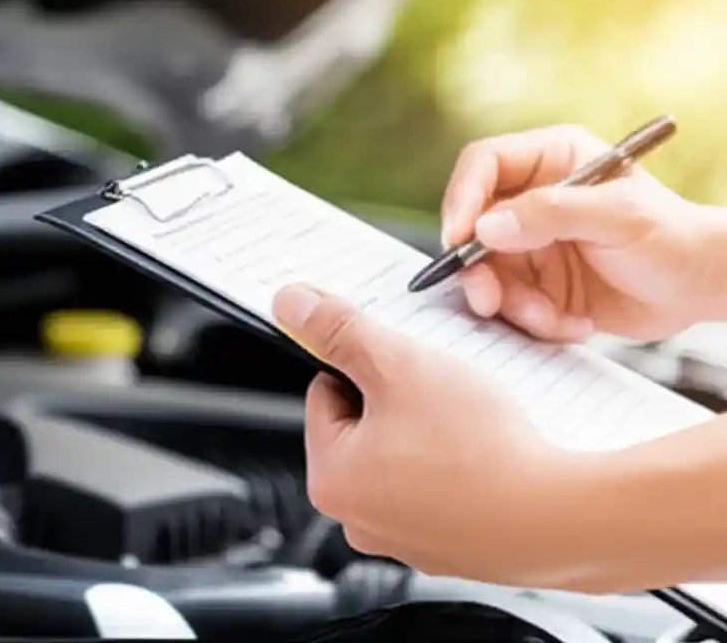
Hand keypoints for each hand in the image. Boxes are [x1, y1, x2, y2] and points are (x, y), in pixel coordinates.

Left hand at [271, 283, 604, 588]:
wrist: (563, 515)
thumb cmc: (480, 448)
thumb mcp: (399, 364)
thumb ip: (340, 331)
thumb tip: (291, 305)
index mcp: (330, 481)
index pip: (326, 394)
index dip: (368, 367)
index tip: (404, 365)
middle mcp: (359, 522)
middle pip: (366, 428)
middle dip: (401, 400)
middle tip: (442, 393)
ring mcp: (408, 541)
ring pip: (409, 456)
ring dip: (433, 431)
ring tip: (470, 424)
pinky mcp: (454, 549)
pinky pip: (446, 489)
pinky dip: (463, 467)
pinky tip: (490, 456)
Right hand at [441, 124, 726, 341]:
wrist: (699, 289)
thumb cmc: (673, 237)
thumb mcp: (619, 216)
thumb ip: (552, 214)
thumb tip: (486, 226)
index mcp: (550, 160)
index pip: (483, 166)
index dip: (462, 199)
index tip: (459, 238)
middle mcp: (532, 199)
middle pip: (472, 226)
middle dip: (479, 269)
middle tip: (488, 298)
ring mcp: (530, 243)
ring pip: (486, 272)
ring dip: (513, 303)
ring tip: (552, 316)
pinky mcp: (535, 283)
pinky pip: (509, 304)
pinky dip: (534, 321)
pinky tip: (574, 322)